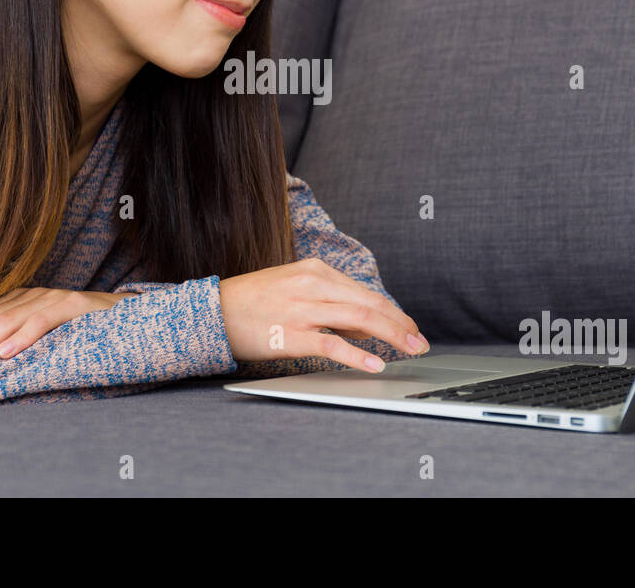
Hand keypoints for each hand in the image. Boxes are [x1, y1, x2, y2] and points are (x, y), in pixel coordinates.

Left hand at [0, 287, 137, 373]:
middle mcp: (28, 296)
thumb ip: (8, 344)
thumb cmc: (78, 334)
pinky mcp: (74, 306)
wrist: (128, 317)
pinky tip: (6, 355)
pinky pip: (43, 321)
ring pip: (8, 320)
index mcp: (15, 302)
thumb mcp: (37, 339)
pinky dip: (23, 338)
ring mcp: (51, 299)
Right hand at [218, 257, 426, 372]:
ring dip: (391, 335)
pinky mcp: (291, 334)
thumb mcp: (294, 288)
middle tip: (420, 341)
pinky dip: (358, 354)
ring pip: (359, 318)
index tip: (410, 328)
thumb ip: (329, 302)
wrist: (214, 311)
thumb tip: (366, 323)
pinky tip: (374, 363)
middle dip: (400, 324)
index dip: (393, 312)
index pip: (365, 292)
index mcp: (314, 271)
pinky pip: (332, 345)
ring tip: (410, 349)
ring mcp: (302, 309)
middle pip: (369, 303)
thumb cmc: (254, 302)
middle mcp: (312, 285)